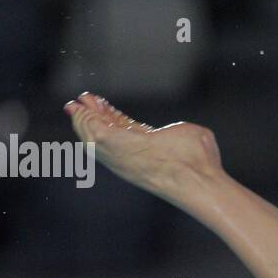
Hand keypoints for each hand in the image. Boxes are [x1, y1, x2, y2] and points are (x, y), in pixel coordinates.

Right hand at [63, 93, 223, 206]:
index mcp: (146, 153)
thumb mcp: (188, 137)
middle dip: (92, 118)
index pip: (125, 135)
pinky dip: (83, 119)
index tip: (104, 106)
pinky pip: (92, 131)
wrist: (196, 176)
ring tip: (77, 103)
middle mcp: (130, 158)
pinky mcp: (116, 147)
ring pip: (93, 136)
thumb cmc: (200, 163)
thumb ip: (180, 133)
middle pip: (104, 136)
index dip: (112, 120)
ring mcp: (122, 156)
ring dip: (82, 118)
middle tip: (83, 101)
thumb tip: (186, 133)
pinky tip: (78, 108)